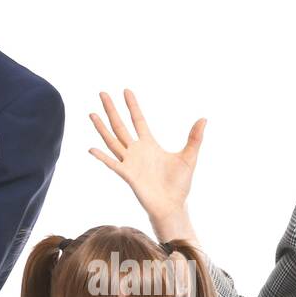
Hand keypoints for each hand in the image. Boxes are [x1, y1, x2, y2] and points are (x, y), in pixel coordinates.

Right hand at [88, 89, 204, 231]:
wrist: (173, 206)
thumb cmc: (180, 185)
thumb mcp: (189, 157)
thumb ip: (195, 138)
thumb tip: (204, 119)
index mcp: (150, 145)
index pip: (138, 120)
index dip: (132, 106)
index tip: (126, 90)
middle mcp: (137, 151)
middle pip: (120, 126)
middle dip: (111, 109)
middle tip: (102, 93)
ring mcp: (130, 162)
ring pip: (112, 141)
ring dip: (101, 128)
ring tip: (91, 113)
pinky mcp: (128, 175)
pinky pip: (112, 164)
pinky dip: (102, 157)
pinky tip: (91, 149)